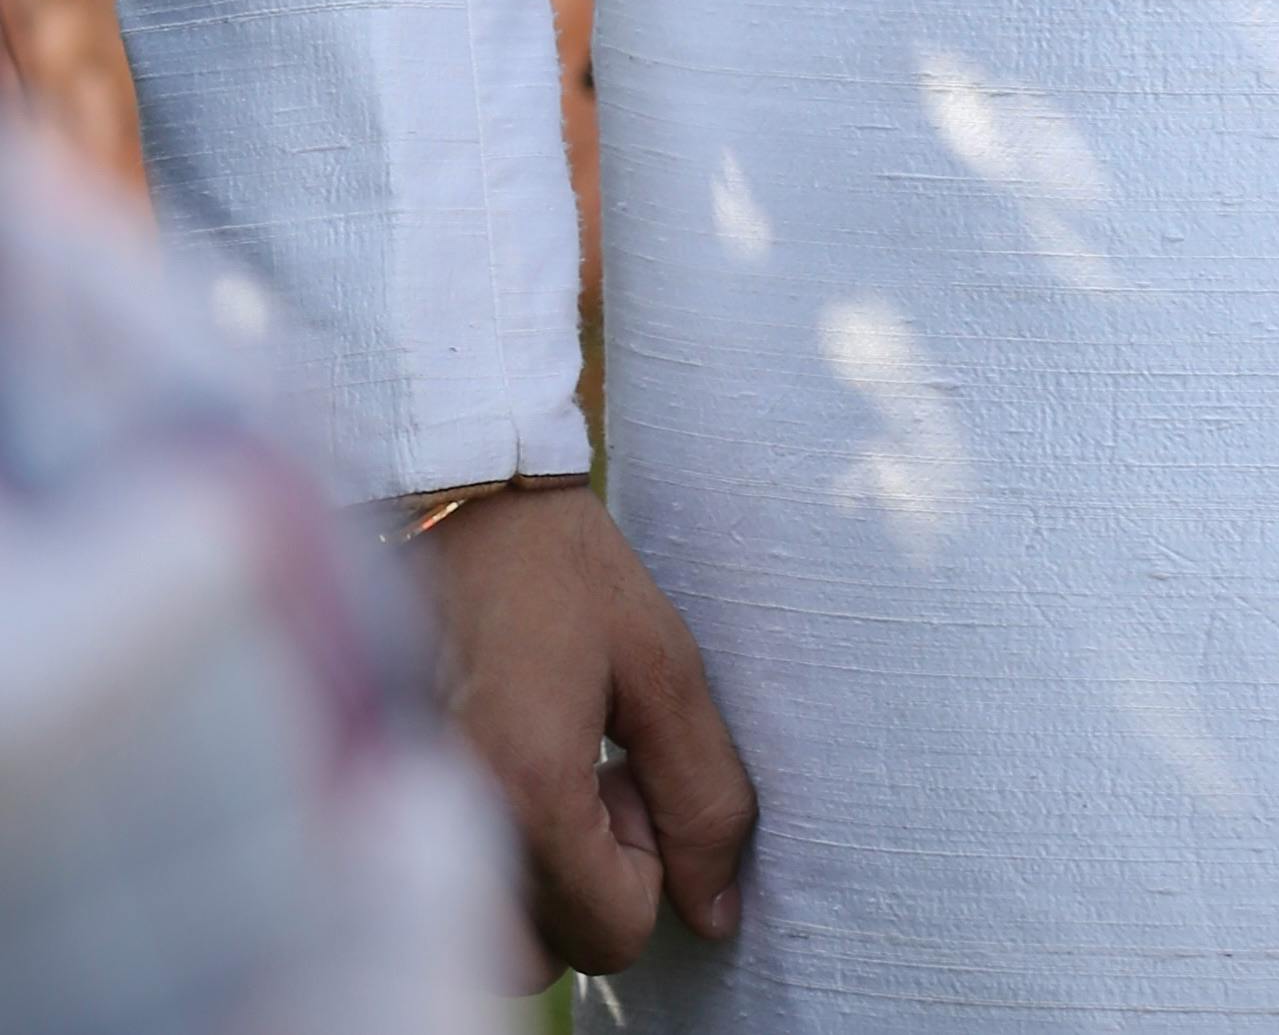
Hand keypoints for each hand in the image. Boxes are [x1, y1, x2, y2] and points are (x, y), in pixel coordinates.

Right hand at [409, 480, 755, 977]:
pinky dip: (496, 862)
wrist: (459, 504)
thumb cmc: (564, 569)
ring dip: (542, 883)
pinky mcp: (386, 803)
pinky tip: (506, 774)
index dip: (647, 862)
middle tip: (591, 772)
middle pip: (554, 951)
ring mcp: (410, 819)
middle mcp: (457, 823)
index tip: (624, 770)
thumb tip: (715, 914)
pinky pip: (457, 894)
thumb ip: (702, 793)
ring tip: (550, 770)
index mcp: (528, 788)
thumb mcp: (664, 663)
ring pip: (502, 937)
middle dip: (591, 884)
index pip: (614, 934)